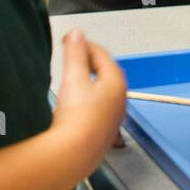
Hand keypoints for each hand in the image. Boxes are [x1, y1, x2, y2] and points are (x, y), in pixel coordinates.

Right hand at [51, 30, 126, 178]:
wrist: (74, 155)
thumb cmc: (77, 117)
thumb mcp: (74, 77)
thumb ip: (75, 53)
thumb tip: (77, 34)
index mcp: (116, 83)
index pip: (102, 54)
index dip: (84, 44)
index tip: (69, 40)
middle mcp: (120, 100)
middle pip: (105, 72)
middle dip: (89, 61)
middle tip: (72, 55)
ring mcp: (113, 117)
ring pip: (103, 90)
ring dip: (89, 80)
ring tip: (72, 77)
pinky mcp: (104, 131)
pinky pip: (98, 106)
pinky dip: (88, 98)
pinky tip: (75, 103)